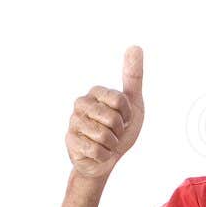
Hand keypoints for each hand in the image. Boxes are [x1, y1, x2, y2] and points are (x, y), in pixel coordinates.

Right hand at [65, 46, 144, 179]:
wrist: (105, 160)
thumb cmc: (119, 131)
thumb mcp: (133, 104)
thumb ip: (133, 77)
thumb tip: (136, 46)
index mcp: (96, 92)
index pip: (120, 100)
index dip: (127, 115)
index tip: (123, 119)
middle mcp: (81, 103)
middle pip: (112, 118)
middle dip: (119, 131)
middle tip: (114, 133)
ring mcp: (74, 121)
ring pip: (104, 135)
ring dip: (111, 145)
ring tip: (106, 143)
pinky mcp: (70, 141)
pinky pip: (95, 150)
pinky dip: (103, 155)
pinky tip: (98, 153)